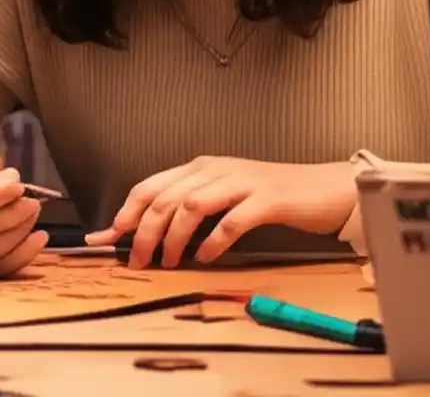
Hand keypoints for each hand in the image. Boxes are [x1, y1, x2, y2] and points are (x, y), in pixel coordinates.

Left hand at [84, 156, 356, 268]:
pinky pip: (231, 221)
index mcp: (200, 167)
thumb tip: (151, 233)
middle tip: (137, 261)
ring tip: (169, 262)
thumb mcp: (223, 194)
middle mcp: (215, 170)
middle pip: (164, 199)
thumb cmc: (271, 196)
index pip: (149, 186)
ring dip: (173, 238)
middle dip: (143, 233)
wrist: (325, 188)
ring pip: (190, 206)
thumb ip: (189, 208)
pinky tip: (205, 257)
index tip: (105, 238)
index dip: (124, 212)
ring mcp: (241, 182)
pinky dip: (213, 241)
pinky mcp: (267, 199)